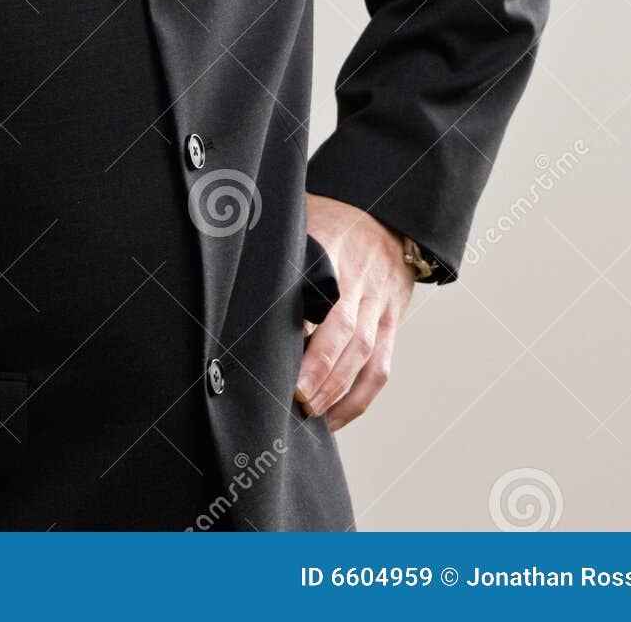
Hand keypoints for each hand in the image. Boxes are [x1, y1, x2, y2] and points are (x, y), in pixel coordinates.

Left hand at [294, 193, 414, 431]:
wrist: (390, 215)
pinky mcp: (392, 322)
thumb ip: (282, 246)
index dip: (303, 322)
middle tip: (294, 397)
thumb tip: (238, 271)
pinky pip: (381, 367)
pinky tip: (336, 416)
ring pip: (365, 353)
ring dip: (338, 388)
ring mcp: (380, 304)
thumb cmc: (334, 217)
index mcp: (333, 249)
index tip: (278, 350)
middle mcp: (360, 280)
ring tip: (310, 412)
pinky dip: (360, 398)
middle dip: (320, 368)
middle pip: (345, 329)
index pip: (318, 287)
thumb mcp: (305, 219)